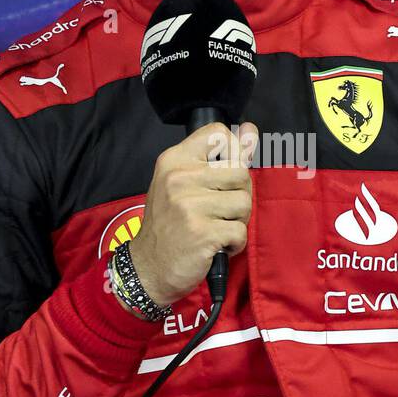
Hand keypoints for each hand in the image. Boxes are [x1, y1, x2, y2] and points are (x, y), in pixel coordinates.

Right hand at [129, 120, 257, 307]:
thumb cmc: (170, 224)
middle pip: (240, 172)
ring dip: (237, 221)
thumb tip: (250, 129)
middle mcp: (180, 178)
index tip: (227, 172)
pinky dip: (234, 243)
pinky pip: (240, 231)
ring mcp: (190, 205)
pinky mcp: (202, 233)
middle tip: (219, 211)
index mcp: (175, 160)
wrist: (148, 267)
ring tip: (215, 228)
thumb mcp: (185, 183)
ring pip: (244, 203)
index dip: (234, 151)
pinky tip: (215, 245)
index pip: (218, 134)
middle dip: (239, 195)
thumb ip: (221, 156)